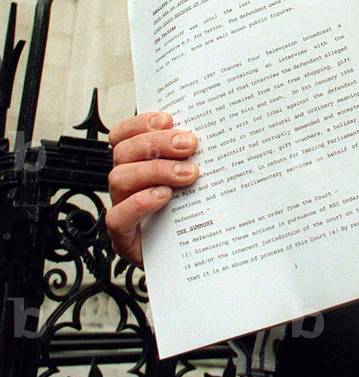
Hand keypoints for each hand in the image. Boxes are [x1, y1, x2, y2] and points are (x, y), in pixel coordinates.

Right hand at [106, 111, 199, 266]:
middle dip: (157, 143)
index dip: (140, 123)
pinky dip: (140, 203)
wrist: (196, 258)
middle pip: (124, 151)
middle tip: (189, 144)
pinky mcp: (125, 237)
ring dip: (155, 170)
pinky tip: (164, 196)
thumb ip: (200, 155)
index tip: (169, 119)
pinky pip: (118, 217)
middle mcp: (128, 183)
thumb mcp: (199, 178)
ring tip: (188, 174)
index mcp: (140, 163)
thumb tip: (222, 129)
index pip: (124, 134)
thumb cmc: (197, 211)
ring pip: (119, 178)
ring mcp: (123, 208)